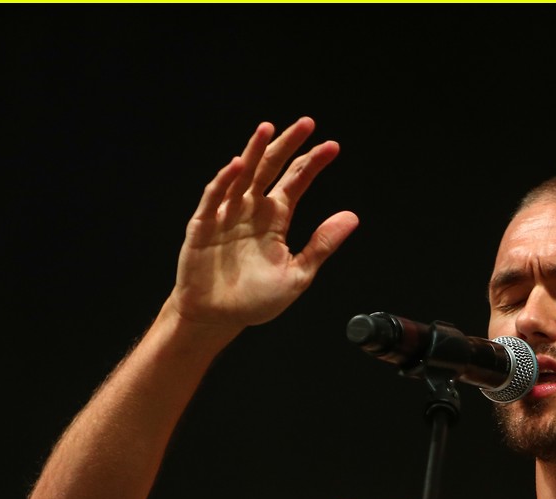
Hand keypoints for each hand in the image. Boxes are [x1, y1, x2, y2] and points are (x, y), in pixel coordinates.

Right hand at [168, 116, 359, 333]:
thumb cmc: (256, 299)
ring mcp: (226, 214)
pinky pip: (214, 198)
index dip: (312, 163)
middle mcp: (252, 209)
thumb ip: (322, 245)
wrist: (219, 318)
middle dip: (287, 145)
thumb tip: (352, 217)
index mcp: (275, 218)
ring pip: (242, 175)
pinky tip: (237, 165)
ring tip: (268, 129)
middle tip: (306, 123)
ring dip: (254, 152)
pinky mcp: (203, 225)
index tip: (332, 147)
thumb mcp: (298, 274)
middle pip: (270, 169)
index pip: (296, 182)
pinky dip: (224, 180)